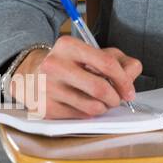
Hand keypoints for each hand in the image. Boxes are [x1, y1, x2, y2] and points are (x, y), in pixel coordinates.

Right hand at [15, 35, 141, 119]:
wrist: (32, 75)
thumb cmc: (72, 63)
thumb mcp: (95, 53)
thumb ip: (120, 61)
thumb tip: (130, 78)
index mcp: (69, 46)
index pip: (107, 64)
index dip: (124, 80)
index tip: (129, 92)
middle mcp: (54, 65)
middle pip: (99, 88)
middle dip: (115, 98)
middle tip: (117, 100)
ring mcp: (47, 87)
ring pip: (91, 107)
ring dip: (104, 108)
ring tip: (102, 102)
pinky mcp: (44, 107)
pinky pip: (79, 116)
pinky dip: (89, 113)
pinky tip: (85, 105)